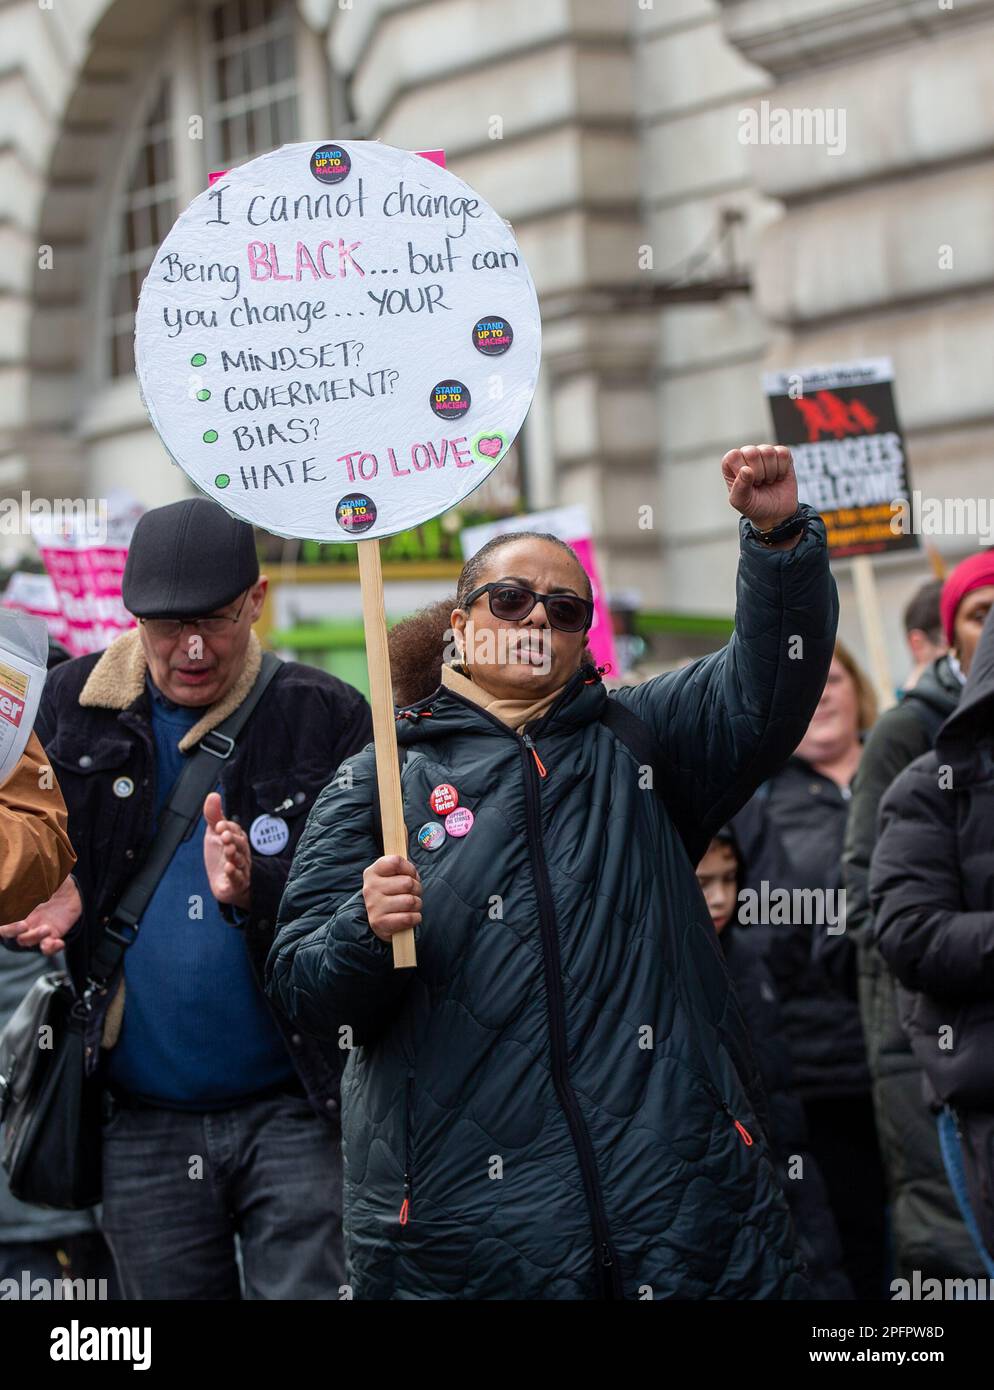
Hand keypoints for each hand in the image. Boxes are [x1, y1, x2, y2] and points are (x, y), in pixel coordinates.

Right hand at [0, 875, 81, 954]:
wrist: (70, 890)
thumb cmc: (51, 881)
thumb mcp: (42, 877)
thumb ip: (33, 877)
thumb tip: (22, 869)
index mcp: (17, 907)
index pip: (2, 919)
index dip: (3, 922)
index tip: (9, 916)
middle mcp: (23, 920)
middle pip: (10, 934)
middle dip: (13, 931)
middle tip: (25, 925)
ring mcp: (37, 928)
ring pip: (27, 941)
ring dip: (35, 938)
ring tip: (47, 928)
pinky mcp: (52, 934)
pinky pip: (47, 948)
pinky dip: (51, 949)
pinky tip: (58, 942)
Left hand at [203, 792, 250, 909]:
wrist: (225, 884)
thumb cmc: (221, 856)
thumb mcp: (215, 834)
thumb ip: (214, 816)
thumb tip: (213, 794)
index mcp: (237, 840)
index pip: (236, 831)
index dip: (228, 828)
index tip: (219, 825)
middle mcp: (241, 854)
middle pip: (240, 845)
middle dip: (233, 840)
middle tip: (224, 836)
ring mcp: (240, 869)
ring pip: (240, 861)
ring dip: (234, 855)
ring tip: (228, 851)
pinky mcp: (236, 885)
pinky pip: (238, 879)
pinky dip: (234, 874)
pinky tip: (229, 869)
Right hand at [362, 855, 421, 943]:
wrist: (380, 921)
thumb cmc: (392, 894)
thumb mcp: (392, 874)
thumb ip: (399, 857)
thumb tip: (403, 826)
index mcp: (372, 872)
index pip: (396, 861)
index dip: (410, 869)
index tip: (410, 875)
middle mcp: (370, 888)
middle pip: (408, 882)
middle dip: (417, 889)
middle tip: (413, 893)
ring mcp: (373, 906)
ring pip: (410, 901)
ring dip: (417, 905)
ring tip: (411, 906)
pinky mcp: (379, 923)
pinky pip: (408, 918)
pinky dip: (415, 918)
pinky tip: (410, 916)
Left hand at [722, 445, 798, 530]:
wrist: (775, 514)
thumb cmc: (754, 506)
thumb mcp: (741, 501)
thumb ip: (739, 487)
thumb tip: (746, 469)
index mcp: (731, 463)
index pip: (734, 456)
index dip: (742, 470)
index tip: (747, 483)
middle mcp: (747, 454)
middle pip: (752, 452)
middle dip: (758, 473)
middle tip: (759, 483)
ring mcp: (764, 452)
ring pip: (768, 451)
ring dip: (771, 472)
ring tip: (768, 480)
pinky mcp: (781, 454)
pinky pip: (783, 453)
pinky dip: (783, 468)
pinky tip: (778, 476)